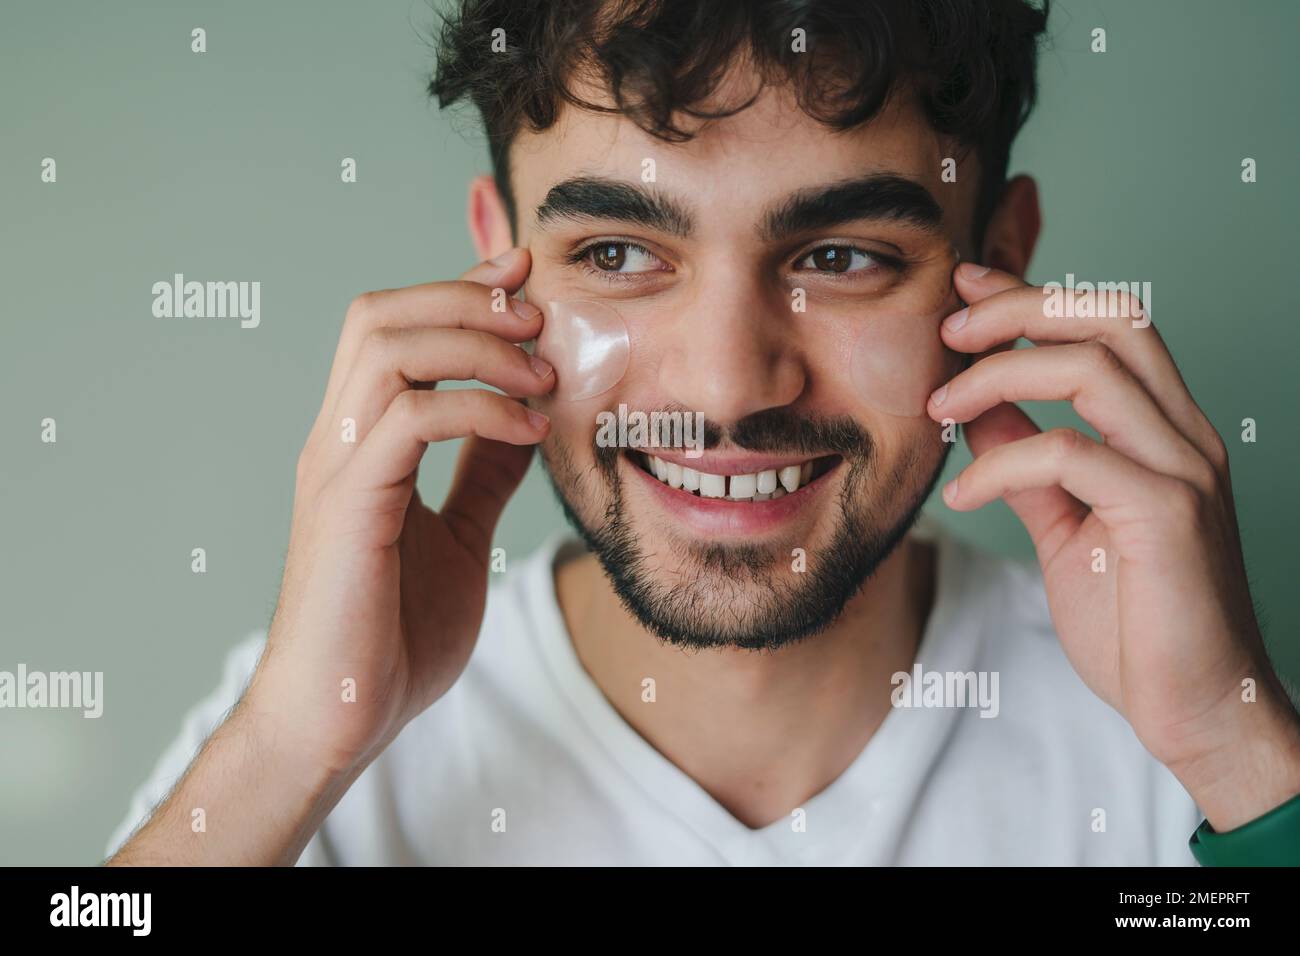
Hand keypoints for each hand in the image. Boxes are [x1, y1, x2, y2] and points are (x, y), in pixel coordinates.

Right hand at [249, 247, 554, 774]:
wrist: (340, 716)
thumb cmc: (392, 635)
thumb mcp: (461, 537)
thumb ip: (484, 476)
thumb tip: (525, 421)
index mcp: (361, 443)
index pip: (396, 329)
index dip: (459, 289)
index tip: (524, 277)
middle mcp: (339, 440)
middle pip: (381, 315)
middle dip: (465, 296)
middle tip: (537, 317)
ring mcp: (336, 467)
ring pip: (388, 349)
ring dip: (476, 343)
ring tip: (542, 373)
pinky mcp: (348, 506)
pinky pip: (409, 418)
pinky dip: (478, 409)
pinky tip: (528, 429)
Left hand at [930, 262, 1299, 830]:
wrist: (1193, 709)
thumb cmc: (1134, 621)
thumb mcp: (1065, 525)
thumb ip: (1029, 463)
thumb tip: (976, 410)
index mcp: (1166, 431)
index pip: (1108, 327)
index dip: (1036, 294)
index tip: (966, 287)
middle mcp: (1185, 436)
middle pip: (1109, 321)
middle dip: (1020, 307)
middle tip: (946, 329)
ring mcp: (1184, 471)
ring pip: (1093, 370)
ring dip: (999, 375)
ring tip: (937, 408)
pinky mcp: (1168, 516)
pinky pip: (1070, 455)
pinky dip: (1001, 463)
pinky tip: (963, 495)